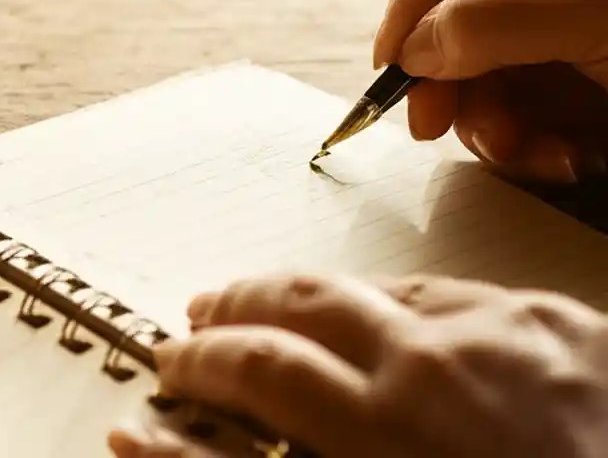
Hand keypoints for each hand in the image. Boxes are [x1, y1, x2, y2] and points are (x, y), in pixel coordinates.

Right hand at [107, 273, 607, 457]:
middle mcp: (441, 365)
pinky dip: (411, 313)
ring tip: (284, 315)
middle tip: (200, 323)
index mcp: (390, 427)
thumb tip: (165, 446)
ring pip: (376, 291)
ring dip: (318, 304)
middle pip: (300, 305)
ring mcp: (509, 332)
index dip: (199, 364)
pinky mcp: (570, 322)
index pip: (256, 368)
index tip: (169, 370)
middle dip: (236, 308)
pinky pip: (465, 298)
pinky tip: (399, 328)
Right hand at [372, 0, 607, 184]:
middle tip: (433, 123)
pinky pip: (522, 117)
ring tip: (522, 151)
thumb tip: (412, 50)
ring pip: (479, 77)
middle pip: (452, 15)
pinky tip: (562, 159)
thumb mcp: (593, 5)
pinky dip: (529, 147)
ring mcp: (566, 32)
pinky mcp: (581, 90)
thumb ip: (493, 20)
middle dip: (444, 78)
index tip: (395, 58)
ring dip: (487, 125)